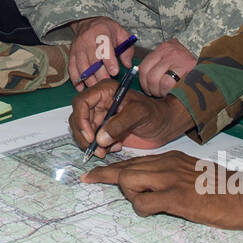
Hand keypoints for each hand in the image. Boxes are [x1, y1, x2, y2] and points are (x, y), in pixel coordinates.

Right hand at [68, 16, 133, 88]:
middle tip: (107, 83)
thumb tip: (128, 64)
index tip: (114, 72)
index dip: (109, 61)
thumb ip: (127, 49)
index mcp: (102, 32)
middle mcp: (88, 40)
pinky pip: (72, 69)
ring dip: (90, 79)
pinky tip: (82, 87)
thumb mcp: (121, 33)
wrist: (88, 22)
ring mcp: (78, 48)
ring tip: (97, 87)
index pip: (104, 48)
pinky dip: (76, 80)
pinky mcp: (72, 54)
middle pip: (93, 61)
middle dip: (100, 75)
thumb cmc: (107, 29)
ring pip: (82, 67)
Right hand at [69, 79, 190, 155]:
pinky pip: (93, 140)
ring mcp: (100, 117)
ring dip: (92, 145)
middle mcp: (99, 103)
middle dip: (85, 136)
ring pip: (84, 131)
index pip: (81, 102)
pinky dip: (100, 147)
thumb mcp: (139, 114)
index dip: (81, 120)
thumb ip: (119, 124)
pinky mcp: (104, 130)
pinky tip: (116, 147)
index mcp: (104, 91)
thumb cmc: (155, 113)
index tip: (91, 137)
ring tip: (108, 150)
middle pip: (78, 119)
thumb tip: (100, 139)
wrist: (165, 125)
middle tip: (97, 151)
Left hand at [82, 151, 242, 228]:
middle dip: (106, 178)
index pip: (134, 161)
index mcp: (172, 159)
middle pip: (125, 169)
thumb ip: (174, 178)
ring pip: (128, 181)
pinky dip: (142, 209)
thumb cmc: (226, 191)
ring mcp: (170, 179)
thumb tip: (154, 190)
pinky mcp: (175, 196)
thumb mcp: (195, 176)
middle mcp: (168, 164)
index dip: (111, 170)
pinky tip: (156, 211)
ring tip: (147, 204)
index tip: (91, 175)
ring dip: (130, 196)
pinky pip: (143, 203)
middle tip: (90, 181)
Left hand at [138, 39, 196, 97]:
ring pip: (154, 79)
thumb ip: (159, 65)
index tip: (147, 88)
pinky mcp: (183, 68)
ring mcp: (174, 59)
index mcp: (162, 49)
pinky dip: (165, 91)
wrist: (211, 60)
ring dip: (157, 91)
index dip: (143, 80)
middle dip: (149, 88)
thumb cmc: (189, 64)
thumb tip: (144, 79)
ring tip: (164, 93)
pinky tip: (170, 92)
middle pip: (147, 73)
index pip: (143, 65)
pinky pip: (166, 83)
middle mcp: (167, 51)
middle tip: (155, 93)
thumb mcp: (173, 58)